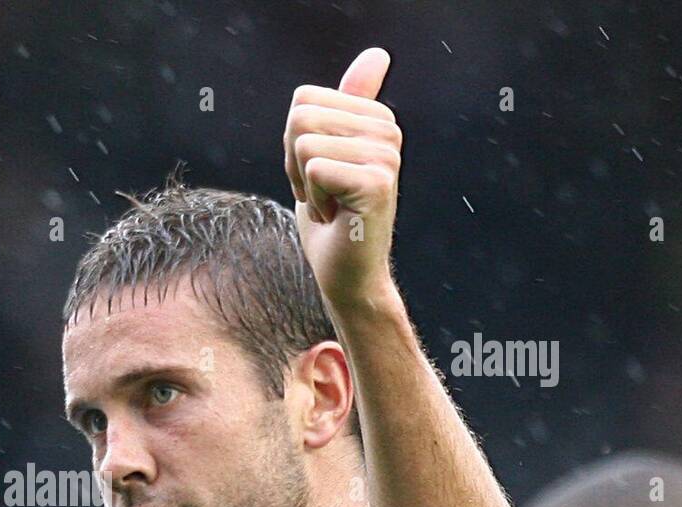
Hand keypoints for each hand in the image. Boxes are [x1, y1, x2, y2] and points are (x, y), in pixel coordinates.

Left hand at [283, 48, 400, 307]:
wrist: (346, 276)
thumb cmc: (331, 221)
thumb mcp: (325, 155)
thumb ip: (342, 107)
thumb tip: (377, 54)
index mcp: (376, 118)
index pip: (304, 100)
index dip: (293, 145)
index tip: (317, 177)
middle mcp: (388, 130)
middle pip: (301, 117)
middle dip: (294, 163)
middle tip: (320, 195)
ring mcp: (386, 156)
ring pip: (304, 143)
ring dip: (304, 185)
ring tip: (330, 206)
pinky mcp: (377, 182)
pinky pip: (315, 169)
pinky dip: (313, 200)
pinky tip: (336, 218)